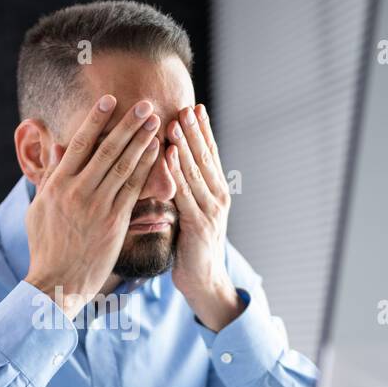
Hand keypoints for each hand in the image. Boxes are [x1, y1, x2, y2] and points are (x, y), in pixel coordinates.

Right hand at [24, 95, 160, 316]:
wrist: (58, 283)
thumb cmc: (46, 247)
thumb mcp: (39, 208)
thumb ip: (50, 176)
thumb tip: (56, 146)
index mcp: (57, 186)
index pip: (78, 144)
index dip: (95, 120)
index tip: (109, 100)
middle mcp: (78, 192)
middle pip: (107, 150)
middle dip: (128, 124)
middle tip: (145, 104)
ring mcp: (98, 207)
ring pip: (124, 166)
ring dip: (142, 141)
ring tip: (155, 121)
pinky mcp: (115, 223)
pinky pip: (134, 189)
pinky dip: (147, 168)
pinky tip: (157, 152)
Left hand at [166, 104, 242, 331]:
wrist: (204, 281)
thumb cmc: (191, 248)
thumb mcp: (191, 213)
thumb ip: (185, 190)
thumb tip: (171, 167)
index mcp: (216, 192)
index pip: (210, 154)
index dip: (203, 130)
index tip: (196, 107)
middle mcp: (218, 197)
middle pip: (205, 157)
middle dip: (196, 130)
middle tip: (186, 105)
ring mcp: (211, 210)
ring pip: (197, 171)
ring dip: (186, 145)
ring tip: (176, 122)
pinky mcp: (199, 225)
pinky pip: (185, 193)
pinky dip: (177, 172)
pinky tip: (169, 156)